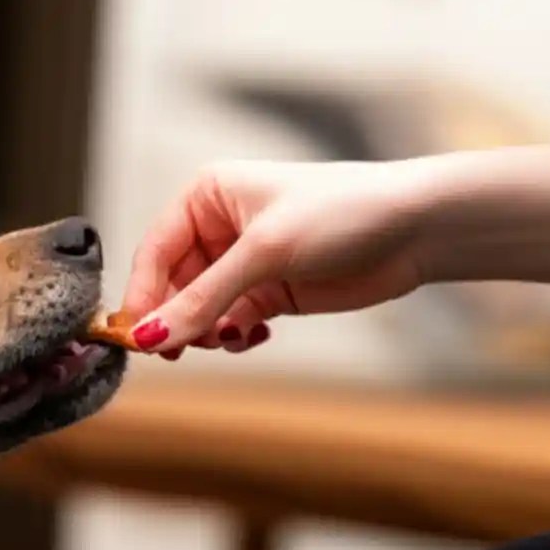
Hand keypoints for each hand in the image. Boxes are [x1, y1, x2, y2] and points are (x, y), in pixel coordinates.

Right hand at [123, 159, 436, 353]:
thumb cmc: (342, 211)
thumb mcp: (265, 252)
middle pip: (172, 285)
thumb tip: (150, 337)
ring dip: (206, 331)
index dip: (142, 296)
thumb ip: (204, 299)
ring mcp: (245, 262)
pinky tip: (255, 334)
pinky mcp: (271, 291)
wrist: (415, 228)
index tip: (134, 339)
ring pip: (199, 309)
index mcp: (207, 196)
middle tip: (175, 353)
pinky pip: (231, 322)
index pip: (154, 251)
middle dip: (175, 320)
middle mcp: (220, 227)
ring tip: (229, 337)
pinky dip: (235, 335)